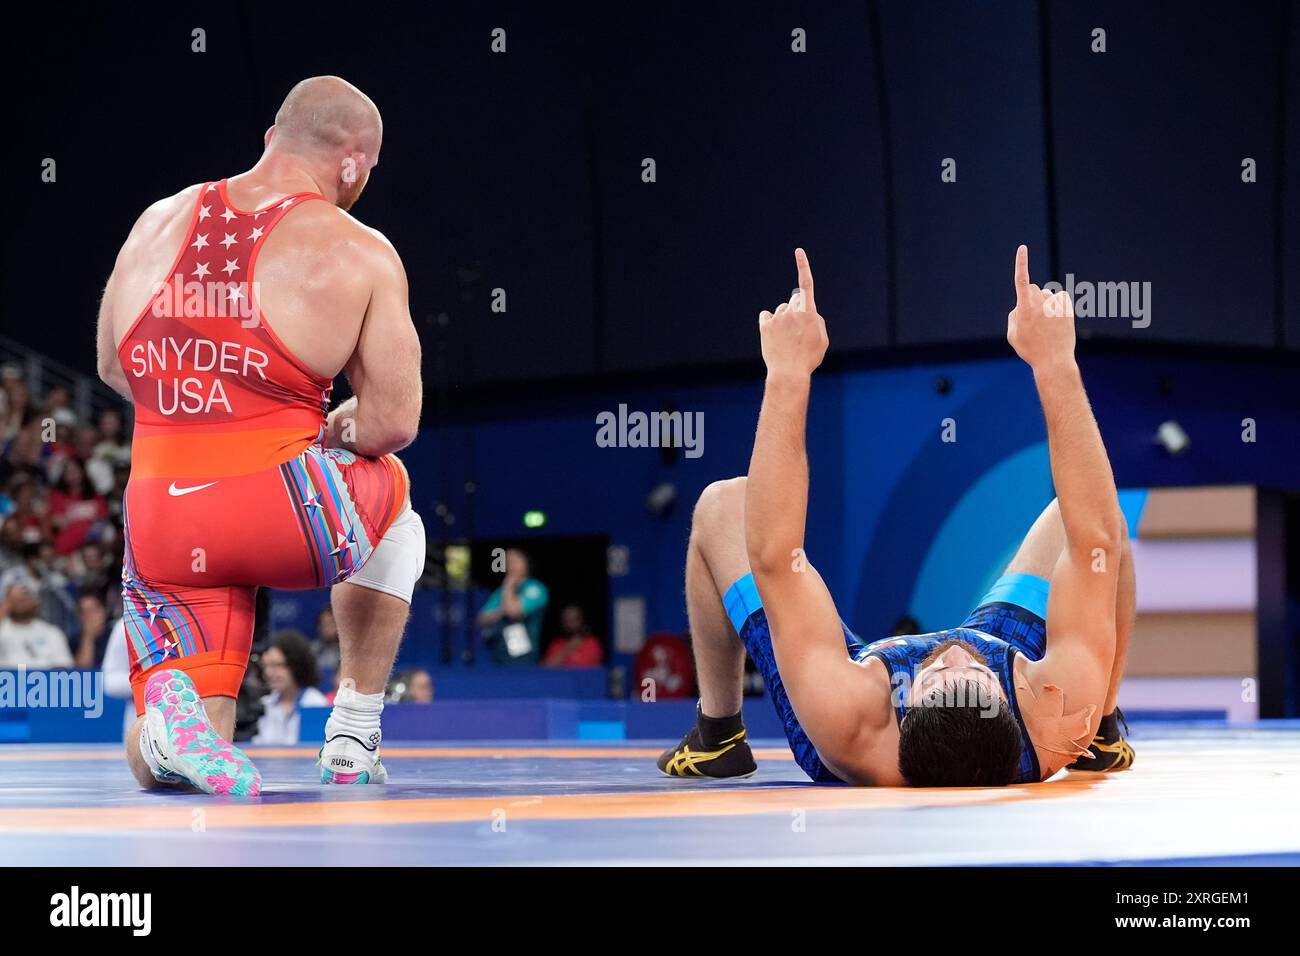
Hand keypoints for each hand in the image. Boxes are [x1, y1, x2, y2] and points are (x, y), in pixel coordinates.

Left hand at [759, 248, 828, 378]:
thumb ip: (817, 321)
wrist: (789, 372)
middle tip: (797, 329)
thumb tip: (808, 312)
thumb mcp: (822, 340)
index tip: (798, 251)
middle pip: (794, 300)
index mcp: (809, 313)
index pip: (806, 284)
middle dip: (797, 309)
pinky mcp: (765, 325)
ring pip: (781, 309)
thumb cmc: (808, 358)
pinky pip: (766, 316)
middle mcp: (793, 311)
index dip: (803, 266)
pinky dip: (769, 322)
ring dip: (784, 318)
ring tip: (786, 338)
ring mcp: (778, 318)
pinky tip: (773, 335)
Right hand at [1007, 245, 1075, 371]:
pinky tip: (1057, 320)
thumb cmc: (1030, 350)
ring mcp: (1055, 305)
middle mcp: (1041, 303)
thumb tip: (1021, 306)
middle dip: (1030, 298)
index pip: (1022, 280)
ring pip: (1046, 295)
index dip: (1021, 263)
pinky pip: (1059, 299)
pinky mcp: (1067, 308)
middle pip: (1033, 289)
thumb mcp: (1012, 335)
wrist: (1053, 360)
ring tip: (1046, 324)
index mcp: (1024, 308)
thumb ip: (1014, 316)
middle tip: (1033, 318)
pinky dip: (1057, 305)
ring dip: (1044, 304)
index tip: (1023, 248)